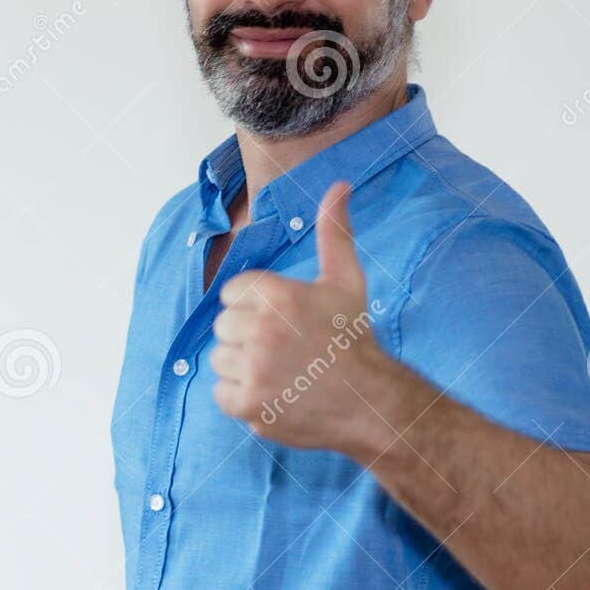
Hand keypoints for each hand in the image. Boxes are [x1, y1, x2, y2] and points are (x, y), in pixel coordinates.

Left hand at [210, 180, 390, 454]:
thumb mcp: (346, 279)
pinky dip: (241, 397)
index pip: (231, 293)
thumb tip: (339, 185)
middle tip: (283, 348)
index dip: (255, 306)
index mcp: (278, 294)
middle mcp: (262, 330)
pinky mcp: (249, 404)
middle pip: (222, 326)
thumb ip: (333, 231)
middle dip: (247, 336)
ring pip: (220, 360)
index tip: (283, 320)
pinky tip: (272, 393)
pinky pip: (220, 394)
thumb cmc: (353, 338)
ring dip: (243, 367)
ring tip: (279, 370)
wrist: (369, 401)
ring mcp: (254, 370)